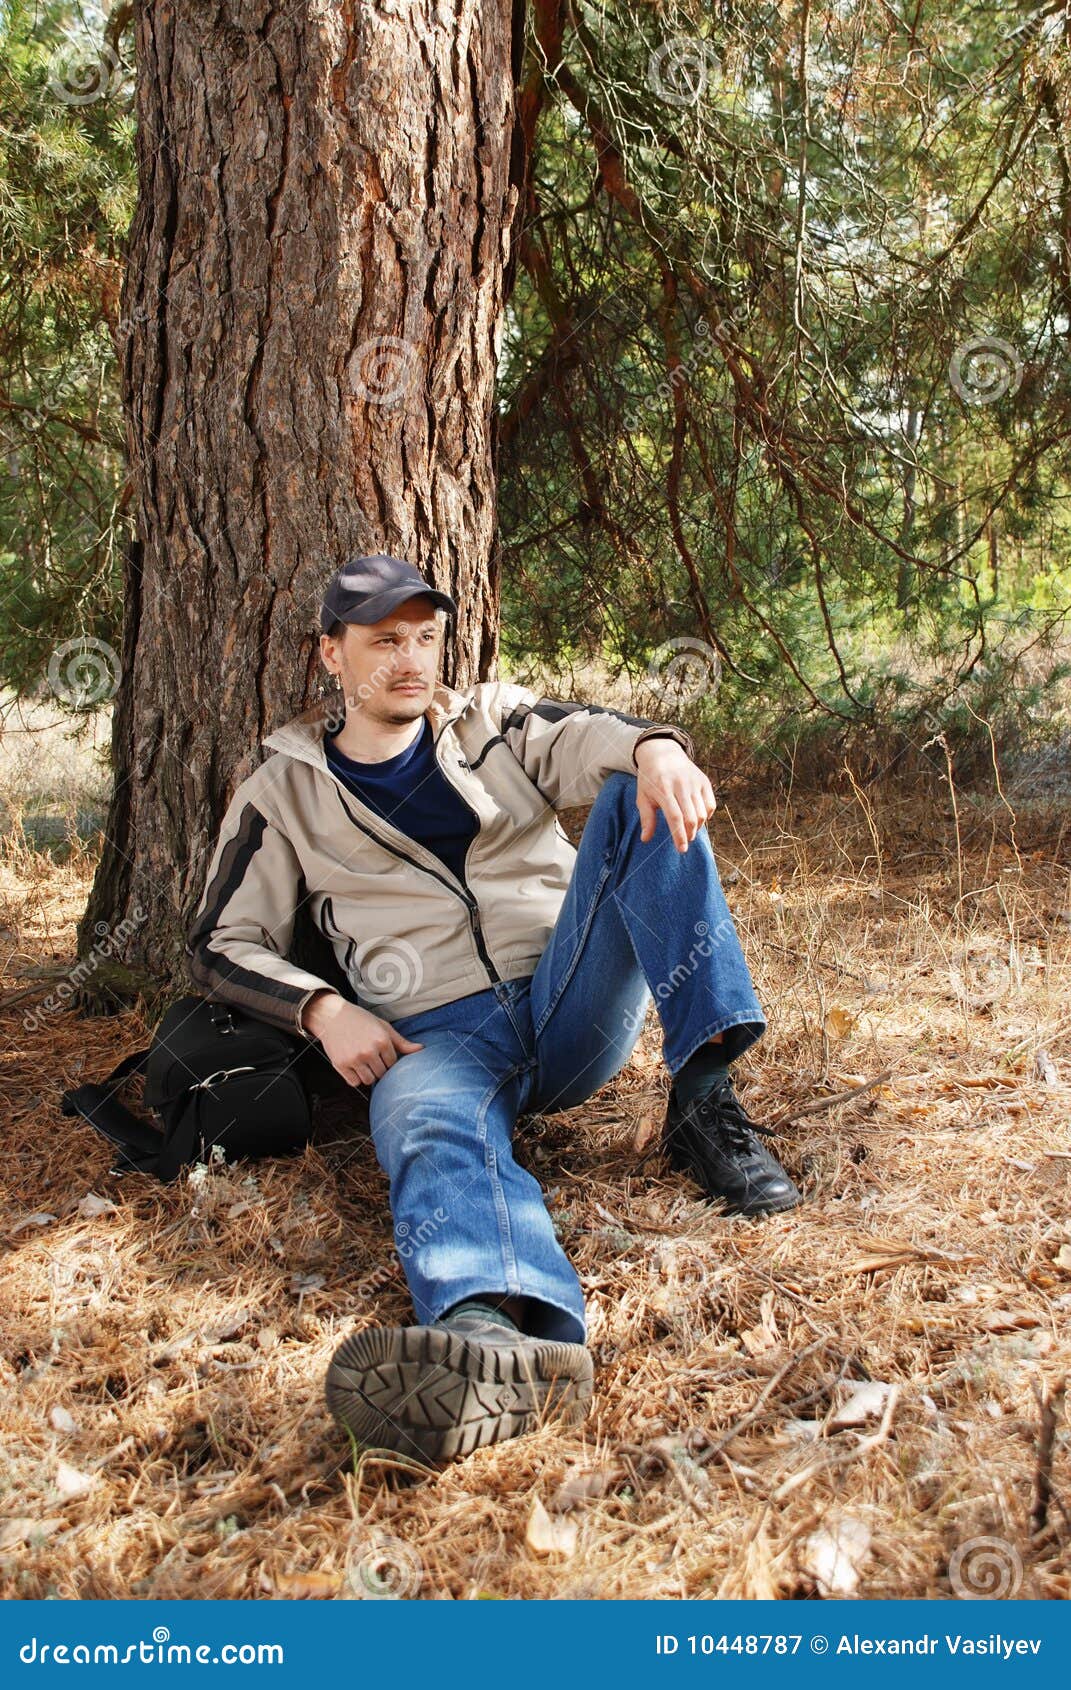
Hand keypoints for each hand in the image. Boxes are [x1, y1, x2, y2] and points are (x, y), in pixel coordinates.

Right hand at [301, 991, 422, 1086]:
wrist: (332, 1015)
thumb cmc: (360, 1020)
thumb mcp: (383, 1027)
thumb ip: (401, 1041)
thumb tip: (421, 1049)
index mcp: (382, 1041)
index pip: (393, 1063)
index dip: (387, 1059)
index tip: (380, 1052)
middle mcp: (369, 1051)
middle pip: (382, 1073)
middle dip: (378, 1067)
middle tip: (370, 1057)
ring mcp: (354, 1059)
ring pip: (369, 1080)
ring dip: (368, 1074)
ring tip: (362, 1061)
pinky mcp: (341, 1065)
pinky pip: (354, 1082)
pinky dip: (355, 1078)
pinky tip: (353, 1065)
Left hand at [633, 738, 715, 851]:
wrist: (662, 754)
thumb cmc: (650, 780)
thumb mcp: (643, 797)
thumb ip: (646, 819)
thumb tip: (645, 839)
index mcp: (663, 789)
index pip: (675, 817)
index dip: (679, 835)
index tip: (681, 849)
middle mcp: (681, 785)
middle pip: (691, 817)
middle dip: (689, 834)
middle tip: (685, 841)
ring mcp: (694, 782)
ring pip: (702, 812)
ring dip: (698, 827)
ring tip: (689, 830)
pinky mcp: (704, 781)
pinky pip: (710, 804)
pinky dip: (706, 815)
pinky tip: (697, 817)